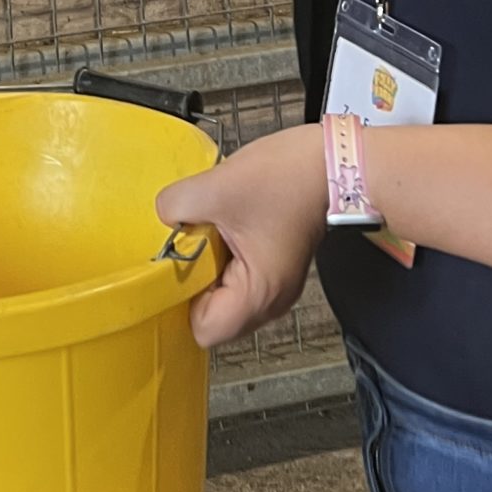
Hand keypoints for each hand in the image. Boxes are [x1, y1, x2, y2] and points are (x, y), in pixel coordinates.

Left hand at [156, 123, 326, 348]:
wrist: (329, 162)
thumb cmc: (285, 178)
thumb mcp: (217, 187)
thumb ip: (176, 207)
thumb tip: (162, 218)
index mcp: (258, 295)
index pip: (203, 330)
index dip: (181, 299)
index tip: (173, 264)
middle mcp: (270, 303)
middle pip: (213, 315)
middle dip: (194, 280)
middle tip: (189, 241)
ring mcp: (275, 287)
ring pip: (223, 294)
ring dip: (209, 265)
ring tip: (210, 228)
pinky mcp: (275, 267)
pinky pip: (236, 276)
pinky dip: (223, 255)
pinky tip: (223, 224)